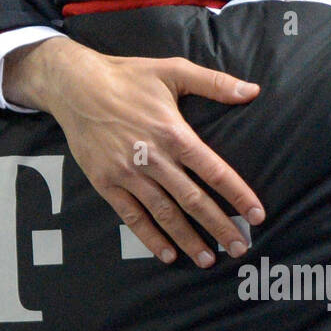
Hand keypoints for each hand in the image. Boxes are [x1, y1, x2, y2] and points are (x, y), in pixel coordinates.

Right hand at [4, 35, 264, 266]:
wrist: (74, 85)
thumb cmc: (127, 76)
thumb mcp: (172, 70)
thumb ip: (215, 83)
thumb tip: (253, 91)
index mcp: (173, 133)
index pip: (214, 170)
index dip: (238, 195)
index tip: (257, 215)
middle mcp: (153, 158)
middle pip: (192, 199)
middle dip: (218, 226)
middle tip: (240, 248)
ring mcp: (127, 174)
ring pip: (164, 213)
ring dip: (188, 239)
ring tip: (208, 259)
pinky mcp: (106, 183)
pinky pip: (131, 217)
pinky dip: (150, 238)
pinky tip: (168, 255)